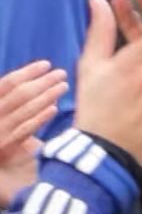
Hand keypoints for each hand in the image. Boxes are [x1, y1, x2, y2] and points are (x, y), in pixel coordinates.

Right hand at [0, 61, 66, 202]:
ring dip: (45, 95)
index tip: (46, 64)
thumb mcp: (4, 121)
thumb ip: (15, 105)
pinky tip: (53, 109)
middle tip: (61, 73)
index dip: (26, 72)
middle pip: (17, 94)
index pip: (6, 83)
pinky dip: (38, 118)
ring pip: (22, 109)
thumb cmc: (2, 142)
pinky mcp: (3, 149)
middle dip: (41, 81)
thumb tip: (40, 86)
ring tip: (64, 86)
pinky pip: (22, 130)